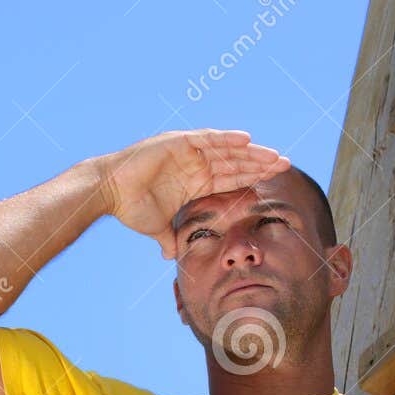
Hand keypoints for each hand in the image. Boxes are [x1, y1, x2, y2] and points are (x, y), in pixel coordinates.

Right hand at [96, 129, 289, 258]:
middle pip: (235, 162)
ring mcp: (188, 150)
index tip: (274, 182)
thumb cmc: (130, 207)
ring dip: (251, 152)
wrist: (109, 192)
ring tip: (274, 155)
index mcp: (195, 181)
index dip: (252, 179)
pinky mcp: (179, 141)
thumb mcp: (157, 228)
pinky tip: (247, 140)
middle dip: (260, 164)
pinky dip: (227, 138)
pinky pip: (208, 138)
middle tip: (285, 166)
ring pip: (227, 150)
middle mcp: (195, 163)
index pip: (231, 179)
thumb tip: (172, 256)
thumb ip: (169, 238)